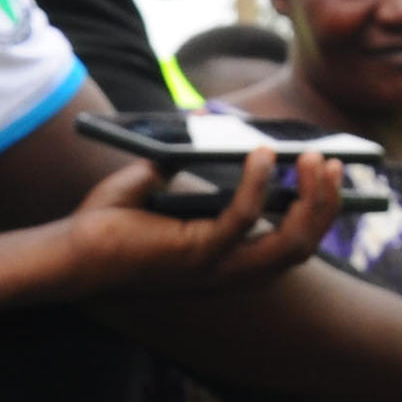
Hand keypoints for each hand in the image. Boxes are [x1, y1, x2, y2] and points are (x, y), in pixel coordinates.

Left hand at [47, 151, 339, 301]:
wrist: (67, 253)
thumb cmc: (106, 224)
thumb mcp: (153, 185)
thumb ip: (180, 162)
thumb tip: (200, 128)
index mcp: (226, 263)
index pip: (289, 246)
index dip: (318, 215)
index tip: (331, 178)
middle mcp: (229, 274)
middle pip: (302, 248)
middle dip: (326, 206)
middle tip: (334, 164)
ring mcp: (216, 269)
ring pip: (289, 244)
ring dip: (310, 200)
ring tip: (316, 159)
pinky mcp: (196, 255)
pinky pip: (243, 218)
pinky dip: (258, 183)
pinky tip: (262, 154)